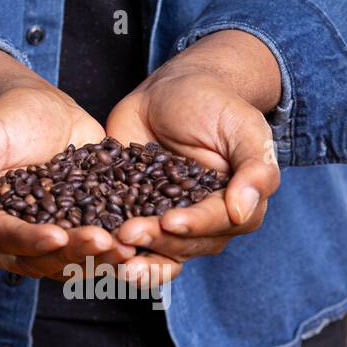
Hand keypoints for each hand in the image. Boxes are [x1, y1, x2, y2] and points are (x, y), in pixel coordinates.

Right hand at [0, 46, 135, 280]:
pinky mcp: (77, 232)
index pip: (4, 241)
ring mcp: (45, 239)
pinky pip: (95, 250)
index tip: (56, 236)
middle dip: (73, 254)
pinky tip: (139, 242)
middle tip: (105, 243)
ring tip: (128, 248)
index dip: (29, 242)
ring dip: (100, 259)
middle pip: (40, 260)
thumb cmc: (0, 120)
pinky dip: (115, 249)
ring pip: (71, 262)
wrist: (39, 107)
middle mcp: (9, 242)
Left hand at [104, 30, 282, 282]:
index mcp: (234, 203)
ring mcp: (166, 217)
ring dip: (136, 256)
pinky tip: (92, 244)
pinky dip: (111, 244)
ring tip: (112, 252)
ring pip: (157, 250)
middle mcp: (203, 219)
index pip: (219, 224)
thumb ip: (254, 168)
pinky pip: (125, 234)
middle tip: (128, 233)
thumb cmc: (214, 103)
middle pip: (186, 245)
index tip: (170, 222)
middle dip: (158, 242)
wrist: (169, 90)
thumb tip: (244, 212)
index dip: (195, 226)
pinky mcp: (134, 210)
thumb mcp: (242, 127)